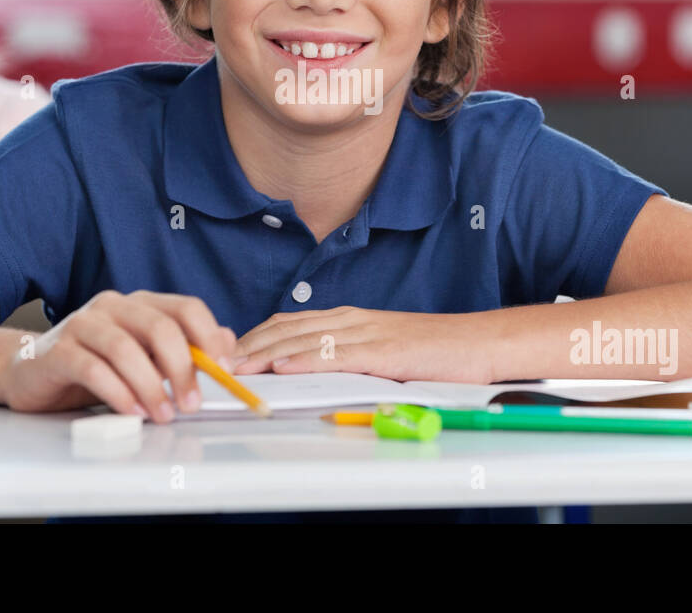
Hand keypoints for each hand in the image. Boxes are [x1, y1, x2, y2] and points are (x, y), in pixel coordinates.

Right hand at [0, 290, 237, 419]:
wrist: (32, 373)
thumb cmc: (95, 365)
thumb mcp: (145, 358)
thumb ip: (184, 349)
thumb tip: (227, 343)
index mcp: (140, 304)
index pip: (186, 308)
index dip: (209, 337)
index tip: (223, 369)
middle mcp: (113, 306)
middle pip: (160, 327)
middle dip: (182, 368)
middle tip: (191, 403)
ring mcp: (83, 324)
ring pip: (126, 349)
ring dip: (151, 387)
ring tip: (162, 414)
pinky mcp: (58, 351)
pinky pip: (94, 369)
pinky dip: (118, 393)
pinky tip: (131, 411)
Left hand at [232, 306, 499, 382]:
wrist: (477, 344)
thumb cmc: (433, 351)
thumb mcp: (381, 350)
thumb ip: (347, 355)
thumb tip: (310, 372)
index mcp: (349, 318)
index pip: (289, 322)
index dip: (254, 335)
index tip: (225, 349)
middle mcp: (352, 319)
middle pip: (287, 328)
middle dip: (248, 344)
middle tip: (215, 358)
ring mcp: (367, 333)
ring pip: (305, 339)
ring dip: (265, 352)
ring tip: (235, 364)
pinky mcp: (384, 352)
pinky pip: (337, 355)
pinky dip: (305, 360)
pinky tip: (282, 367)